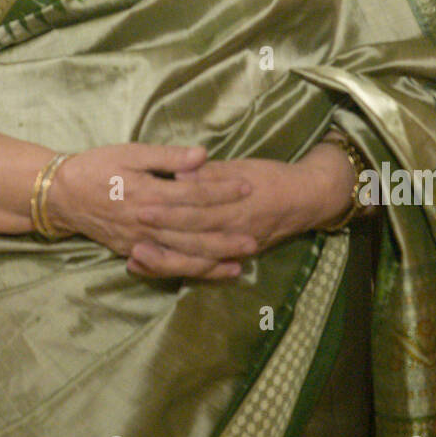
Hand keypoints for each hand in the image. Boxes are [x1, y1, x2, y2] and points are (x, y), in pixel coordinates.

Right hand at [47, 143, 253, 279]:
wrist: (61, 195)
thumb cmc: (97, 167)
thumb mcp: (130, 153)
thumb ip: (167, 157)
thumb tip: (201, 156)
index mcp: (148, 193)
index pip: (193, 194)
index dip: (221, 191)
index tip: (246, 187)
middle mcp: (146, 222)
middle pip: (193, 230)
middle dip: (225, 233)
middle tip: (255, 234)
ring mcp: (139, 242)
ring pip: (183, 253)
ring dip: (214, 258)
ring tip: (242, 258)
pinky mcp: (133, 252)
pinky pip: (168, 265)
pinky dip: (191, 269)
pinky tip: (212, 270)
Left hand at [121, 142, 356, 276]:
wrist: (305, 199)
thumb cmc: (271, 177)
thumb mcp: (242, 167)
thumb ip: (211, 173)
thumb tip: (182, 174)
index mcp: (233, 205)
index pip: (195, 209)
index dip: (168, 209)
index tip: (142, 204)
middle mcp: (232, 232)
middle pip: (190, 237)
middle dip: (160, 235)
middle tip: (130, 231)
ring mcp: (231, 248)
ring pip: (194, 259)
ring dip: (164, 259)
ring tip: (135, 256)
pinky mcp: (232, 257)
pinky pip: (201, 268)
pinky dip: (177, 269)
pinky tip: (152, 266)